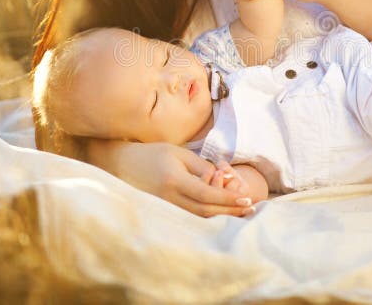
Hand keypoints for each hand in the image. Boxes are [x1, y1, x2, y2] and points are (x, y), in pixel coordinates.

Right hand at [95, 141, 252, 217]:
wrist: (121, 164)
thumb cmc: (152, 154)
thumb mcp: (179, 153)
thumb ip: (200, 167)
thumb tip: (220, 180)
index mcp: (173, 181)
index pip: (206, 195)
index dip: (228, 199)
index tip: (246, 199)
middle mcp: (169, 198)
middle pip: (205, 210)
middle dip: (230, 211)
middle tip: (250, 209)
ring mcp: (165, 207)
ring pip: (199, 217)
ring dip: (222, 215)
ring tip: (241, 212)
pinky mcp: (164, 211)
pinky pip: (190, 217)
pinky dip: (208, 215)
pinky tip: (221, 212)